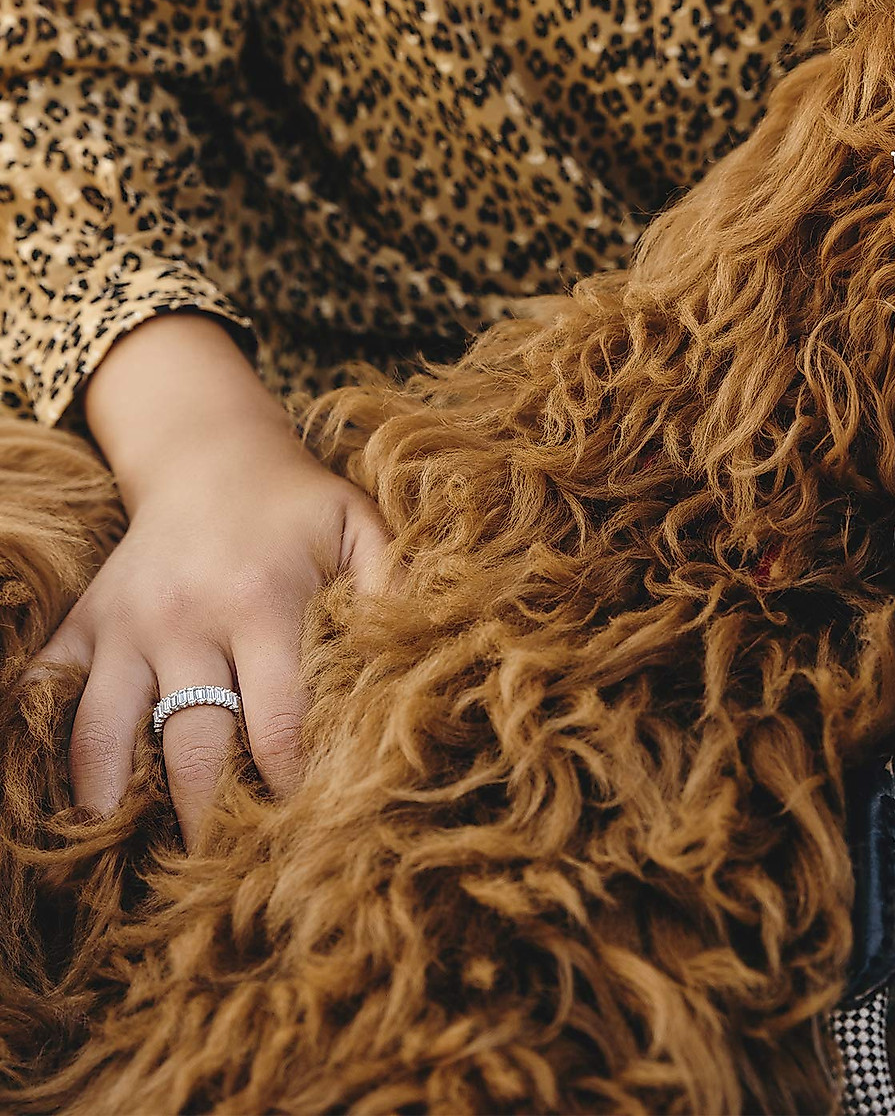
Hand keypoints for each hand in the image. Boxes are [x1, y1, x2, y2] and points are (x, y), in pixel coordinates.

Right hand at [27, 316, 389, 848]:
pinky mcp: (85, 620)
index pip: (276, 722)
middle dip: (208, 815)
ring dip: (114, 796)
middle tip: (225, 867)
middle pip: (191, 744)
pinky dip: (46, 739)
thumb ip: (393, 585)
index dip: (291, 782)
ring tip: (124, 850)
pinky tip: (63, 791)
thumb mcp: (360, 526)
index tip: (306, 826)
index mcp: (260, 602)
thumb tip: (421, 652)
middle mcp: (184, 618)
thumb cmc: (297, 504)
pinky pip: (48, 688)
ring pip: (106, 730)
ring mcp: (125, 622)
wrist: (210, 455)